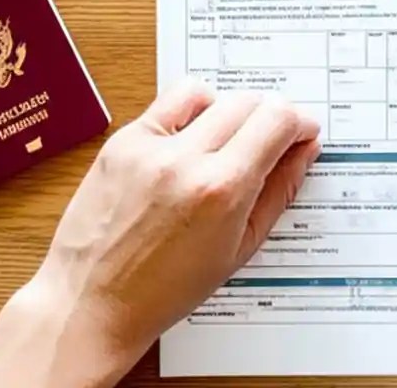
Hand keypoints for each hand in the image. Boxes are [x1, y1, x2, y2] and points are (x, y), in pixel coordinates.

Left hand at [0, 81, 320, 386]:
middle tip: (271, 140)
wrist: (93, 301)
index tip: (302, 133)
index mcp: (222, 191)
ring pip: (209, 94)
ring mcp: (148, 147)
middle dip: (271, 117)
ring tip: (228, 141)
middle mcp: (185, 160)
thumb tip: (303, 152)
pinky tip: (192, 138)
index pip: (277, 121)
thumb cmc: (164, 291)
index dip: (299, 124)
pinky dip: (190, 111)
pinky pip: (168, 104)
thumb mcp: (239, 249)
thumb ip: (277, 193)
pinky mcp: (121, 143)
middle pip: (249, 102)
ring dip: (230, 109)